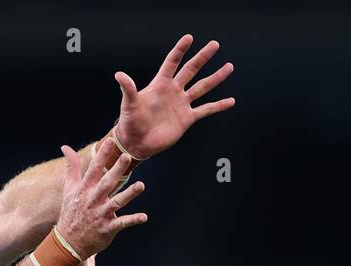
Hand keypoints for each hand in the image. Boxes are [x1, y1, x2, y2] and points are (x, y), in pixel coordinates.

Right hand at [54, 144, 145, 258]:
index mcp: (84, 190)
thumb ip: (71, 167)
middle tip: (126, 156)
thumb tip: (65, 147)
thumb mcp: (69, 189)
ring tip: (141, 185)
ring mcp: (101, 215)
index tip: (109, 141)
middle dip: (116, 170)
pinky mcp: (107, 228)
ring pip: (116, 202)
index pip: (93, 170)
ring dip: (129, 194)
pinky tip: (144, 217)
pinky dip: (132, 220)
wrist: (68, 242)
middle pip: (106, 183)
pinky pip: (122, 223)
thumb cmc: (71, 212)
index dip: (101, 156)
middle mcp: (93, 201)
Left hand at [113, 35, 234, 160]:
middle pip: (191, 70)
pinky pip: (206, 110)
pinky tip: (231, 101)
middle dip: (202, 57)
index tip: (189, 38)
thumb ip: (128, 88)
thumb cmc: (130, 122)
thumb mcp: (129, 104)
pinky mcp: (187, 119)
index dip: (180, 50)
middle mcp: (173, 91)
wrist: (136, 143)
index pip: (172, 62)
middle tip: (214, 45)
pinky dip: (218, 106)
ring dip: (216, 78)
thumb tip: (119, 74)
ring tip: (229, 67)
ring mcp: (181, 104)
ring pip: (202, 87)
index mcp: (160, 84)